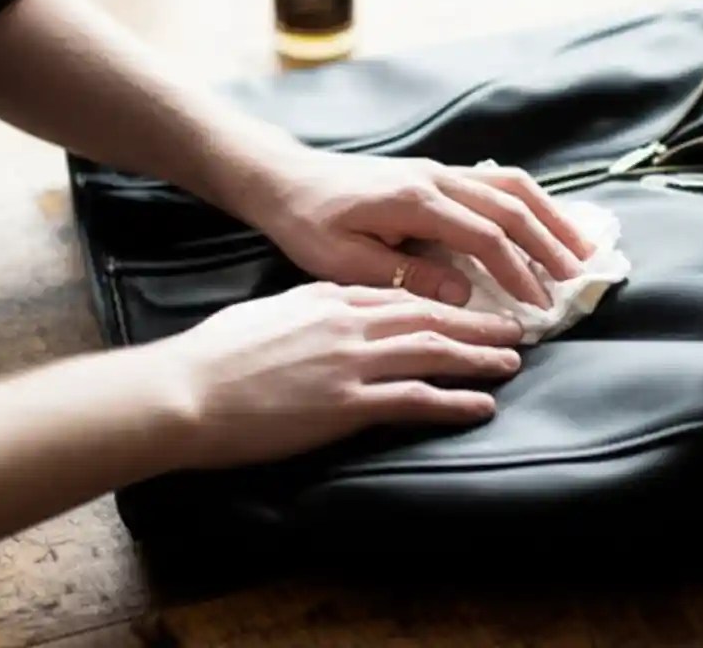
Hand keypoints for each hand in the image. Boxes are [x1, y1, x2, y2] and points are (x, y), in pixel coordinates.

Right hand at [155, 282, 524, 468]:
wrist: (187, 390)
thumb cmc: (217, 356)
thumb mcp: (271, 314)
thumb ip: (312, 310)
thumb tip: (334, 313)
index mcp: (330, 298)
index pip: (402, 294)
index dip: (445, 302)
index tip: (472, 306)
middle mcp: (349, 323)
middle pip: (430, 318)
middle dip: (477, 324)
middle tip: (515, 329)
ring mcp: (351, 363)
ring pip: (433, 352)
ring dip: (478, 358)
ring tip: (511, 363)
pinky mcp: (346, 404)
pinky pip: (415, 400)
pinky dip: (455, 402)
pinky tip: (481, 406)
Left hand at [247, 149, 596, 308]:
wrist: (287, 180)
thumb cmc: (309, 224)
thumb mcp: (344, 262)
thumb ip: (405, 276)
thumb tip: (462, 291)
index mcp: (415, 201)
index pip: (484, 236)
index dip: (516, 271)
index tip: (538, 306)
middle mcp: (435, 177)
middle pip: (511, 205)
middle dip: (549, 242)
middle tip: (577, 279)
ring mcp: (439, 170)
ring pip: (511, 186)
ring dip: (550, 215)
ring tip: (581, 246)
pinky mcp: (438, 173)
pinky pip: (498, 181)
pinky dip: (530, 202)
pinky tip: (545, 223)